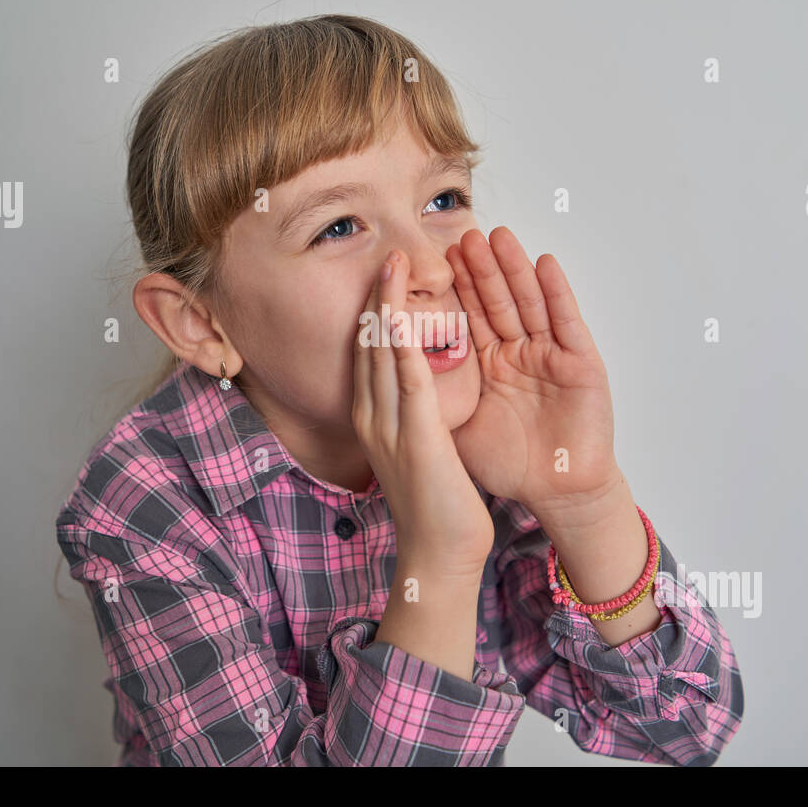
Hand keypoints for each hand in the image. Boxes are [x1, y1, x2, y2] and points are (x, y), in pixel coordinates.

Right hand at [351, 249, 495, 580]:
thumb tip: (416, 390)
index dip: (374, 313)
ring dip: (385, 307)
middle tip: (384, 255)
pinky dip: (402, 346)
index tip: (384, 278)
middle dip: (375, 299)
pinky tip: (400, 318)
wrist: (439, 551)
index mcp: (374, 419)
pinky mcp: (415, 438)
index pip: (368, 354)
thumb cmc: (435, 504)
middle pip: (367, 346)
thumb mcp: (415, 449)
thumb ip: (410, 416)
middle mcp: (373, 418)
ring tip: (391, 267)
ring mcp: (388, 427)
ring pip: (381, 355)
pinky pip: (408, 382)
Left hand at [445, 226, 620, 515]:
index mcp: (491, 365)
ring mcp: (552, 355)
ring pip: (529, 302)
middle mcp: (520, 353)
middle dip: (480, 269)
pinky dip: (558, 292)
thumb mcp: (459, 426)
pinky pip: (567, 322)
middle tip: (461, 234)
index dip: (453, 290)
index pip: (467, 317)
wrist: (556, 494)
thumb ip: (432, 397)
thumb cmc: (511, 466)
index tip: (430, 261)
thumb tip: (386, 377)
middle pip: (497, 302)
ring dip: (514, 268)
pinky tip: (544, 264)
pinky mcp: (582, 365)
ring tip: (498, 235)